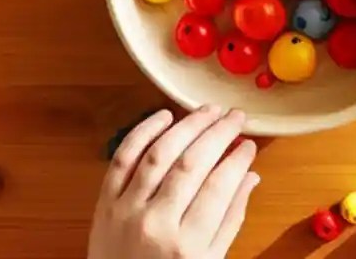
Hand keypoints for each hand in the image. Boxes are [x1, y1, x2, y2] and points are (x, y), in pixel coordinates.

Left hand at [89, 107, 260, 258]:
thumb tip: (250, 176)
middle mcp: (156, 224)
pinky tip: (164, 117)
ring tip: (207, 111)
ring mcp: (127, 210)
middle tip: (235, 117)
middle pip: (191, 164)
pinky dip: (142, 132)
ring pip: (159, 155)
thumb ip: (230, 220)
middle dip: (218, 134)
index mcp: (188, 246)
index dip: (237, 159)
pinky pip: (123, 158)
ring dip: (186, 126)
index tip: (249, 143)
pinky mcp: (105, 202)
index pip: (219, 187)